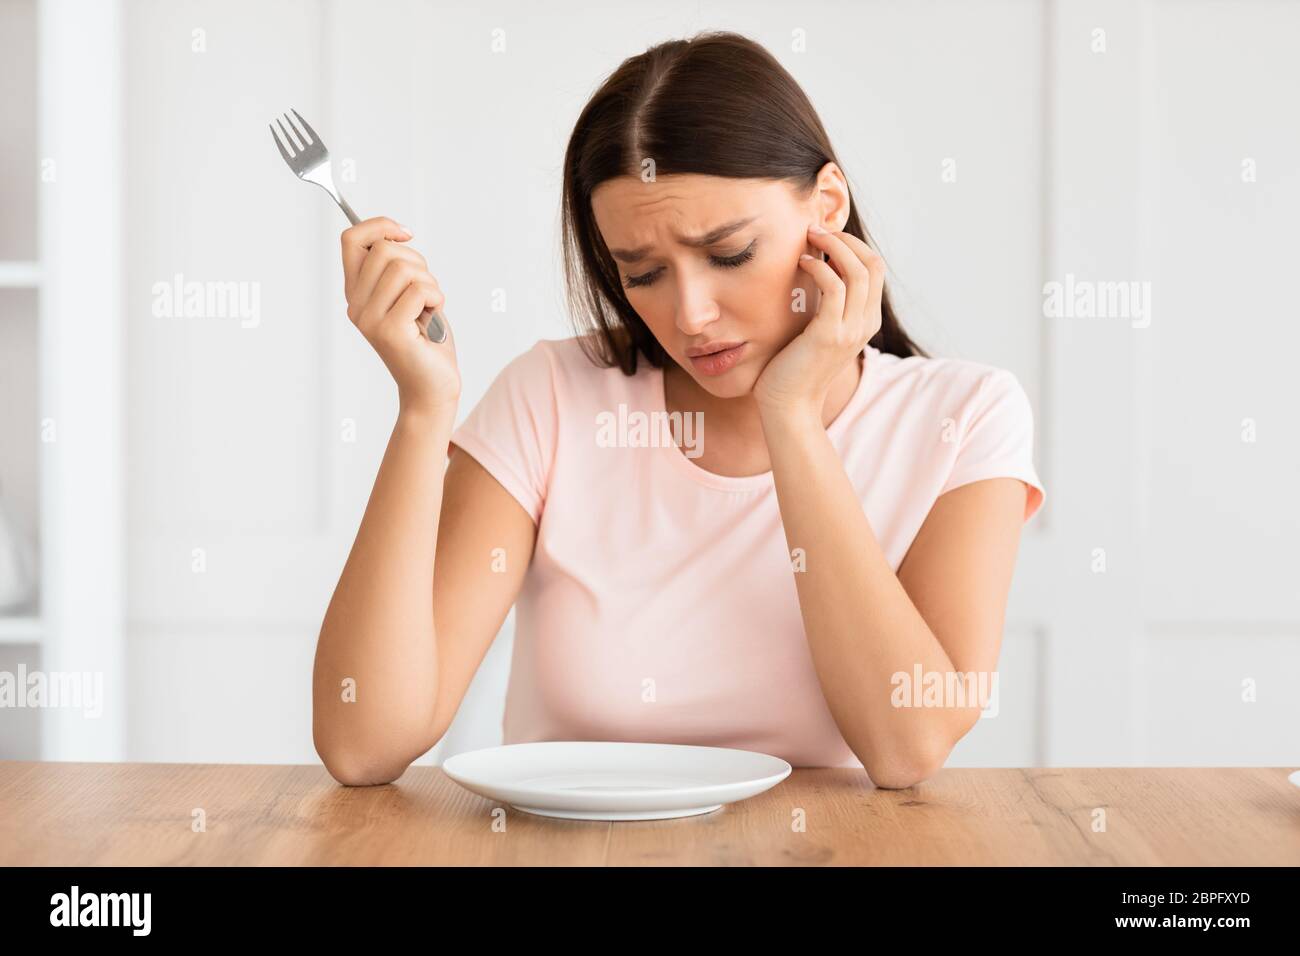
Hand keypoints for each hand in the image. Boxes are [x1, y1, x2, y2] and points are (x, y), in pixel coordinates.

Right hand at [341, 216, 459, 415]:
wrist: (432, 387)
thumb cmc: (426, 341)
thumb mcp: (408, 295)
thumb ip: (396, 268)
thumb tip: (395, 234)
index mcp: (356, 292)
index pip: (351, 239)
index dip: (380, 226)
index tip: (406, 234)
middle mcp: (356, 305)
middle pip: (385, 250)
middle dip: (417, 262)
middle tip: (426, 290)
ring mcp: (370, 319)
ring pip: (404, 269)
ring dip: (430, 283)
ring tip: (429, 307)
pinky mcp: (389, 331)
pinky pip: (420, 290)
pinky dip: (437, 299)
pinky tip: (433, 318)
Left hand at [753, 224, 884, 415]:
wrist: (790, 405)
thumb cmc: (796, 366)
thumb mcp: (820, 329)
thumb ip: (828, 304)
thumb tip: (819, 268)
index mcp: (867, 321)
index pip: (875, 269)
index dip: (854, 245)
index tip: (826, 236)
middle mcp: (865, 324)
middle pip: (873, 264)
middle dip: (846, 240)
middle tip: (816, 230)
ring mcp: (850, 330)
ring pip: (857, 271)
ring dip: (833, 246)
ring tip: (809, 239)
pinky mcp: (829, 335)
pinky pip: (835, 288)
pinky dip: (820, 268)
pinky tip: (803, 263)